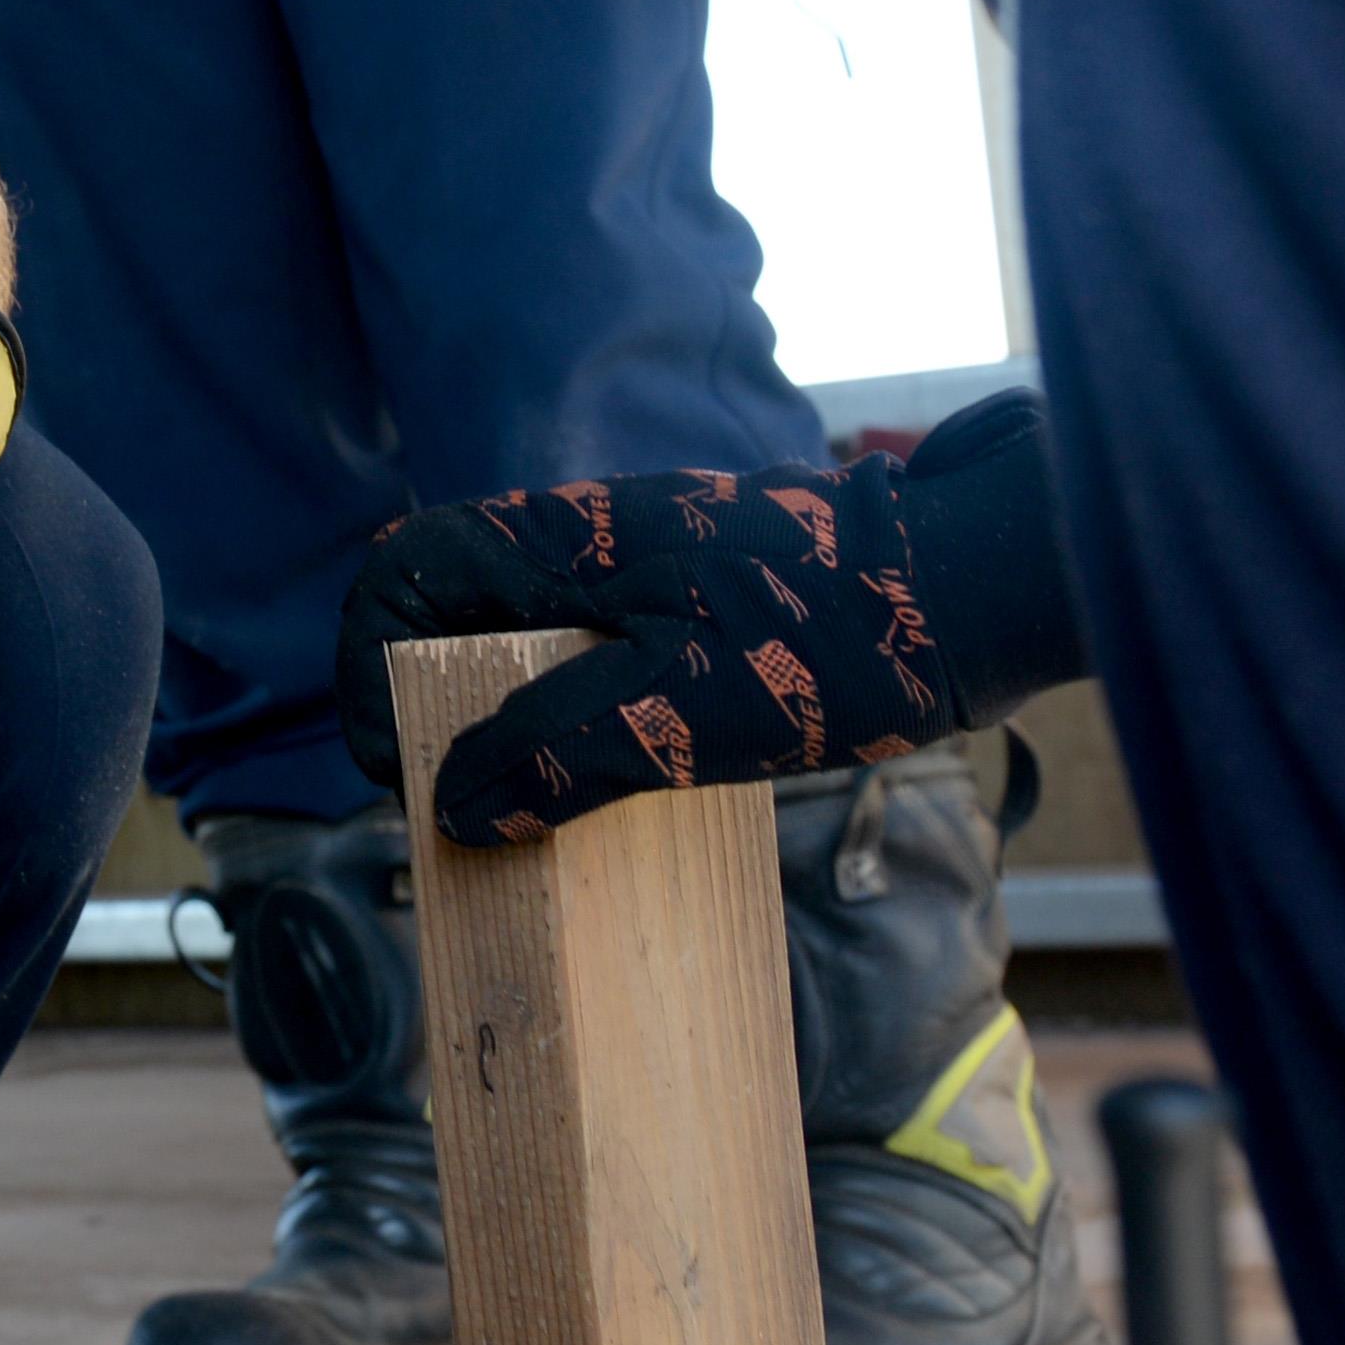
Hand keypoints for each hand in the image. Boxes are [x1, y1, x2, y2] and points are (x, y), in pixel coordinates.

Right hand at [337, 397, 1084, 840]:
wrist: (978, 591)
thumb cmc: (833, 644)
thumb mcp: (681, 717)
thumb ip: (557, 755)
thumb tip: (452, 806)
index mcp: (560, 543)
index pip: (401, 572)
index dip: (366, 666)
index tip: (395, 762)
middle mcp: (586, 538)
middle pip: (448, 606)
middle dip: (426, 703)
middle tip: (455, 803)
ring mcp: (641, 563)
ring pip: (519, 630)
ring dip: (498, 713)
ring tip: (526, 805)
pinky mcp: (692, 595)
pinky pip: (588, 647)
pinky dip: (568, 710)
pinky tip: (615, 775)